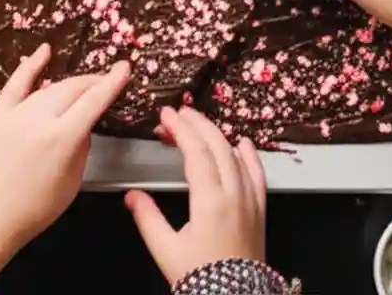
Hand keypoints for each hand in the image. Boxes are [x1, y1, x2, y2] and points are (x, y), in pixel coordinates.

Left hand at [0, 44, 131, 248]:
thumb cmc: (34, 210)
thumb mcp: (72, 182)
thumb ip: (81, 147)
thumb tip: (83, 125)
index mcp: (63, 138)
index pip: (94, 101)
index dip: (112, 83)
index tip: (124, 68)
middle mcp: (40, 120)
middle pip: (73, 89)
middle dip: (93, 83)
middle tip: (106, 82)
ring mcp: (15, 115)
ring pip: (49, 88)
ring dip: (69, 85)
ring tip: (82, 84)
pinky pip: (15, 84)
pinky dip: (30, 66)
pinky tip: (43, 52)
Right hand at [125, 107, 266, 285]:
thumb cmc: (202, 279)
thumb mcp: (166, 249)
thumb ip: (148, 218)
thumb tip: (132, 196)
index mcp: (210, 201)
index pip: (196, 152)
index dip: (181, 129)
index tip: (167, 116)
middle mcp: (234, 195)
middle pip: (217, 146)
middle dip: (197, 124)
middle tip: (179, 114)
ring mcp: (250, 201)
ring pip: (236, 155)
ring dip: (217, 136)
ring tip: (199, 125)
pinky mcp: (259, 210)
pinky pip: (258, 174)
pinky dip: (249, 155)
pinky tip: (243, 144)